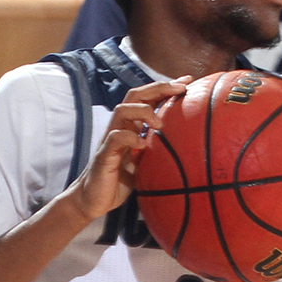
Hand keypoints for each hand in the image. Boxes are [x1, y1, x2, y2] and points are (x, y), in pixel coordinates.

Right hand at [64, 78, 191, 223]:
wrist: (93, 199)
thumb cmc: (119, 182)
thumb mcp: (144, 163)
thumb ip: (156, 149)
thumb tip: (185, 144)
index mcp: (130, 126)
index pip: (147, 98)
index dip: (166, 87)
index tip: (188, 81)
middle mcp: (120, 127)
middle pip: (135, 95)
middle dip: (159, 87)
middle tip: (180, 88)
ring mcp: (111, 139)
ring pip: (123, 110)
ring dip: (143, 111)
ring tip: (159, 123)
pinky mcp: (104, 155)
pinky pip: (115, 138)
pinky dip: (129, 137)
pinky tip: (142, 144)